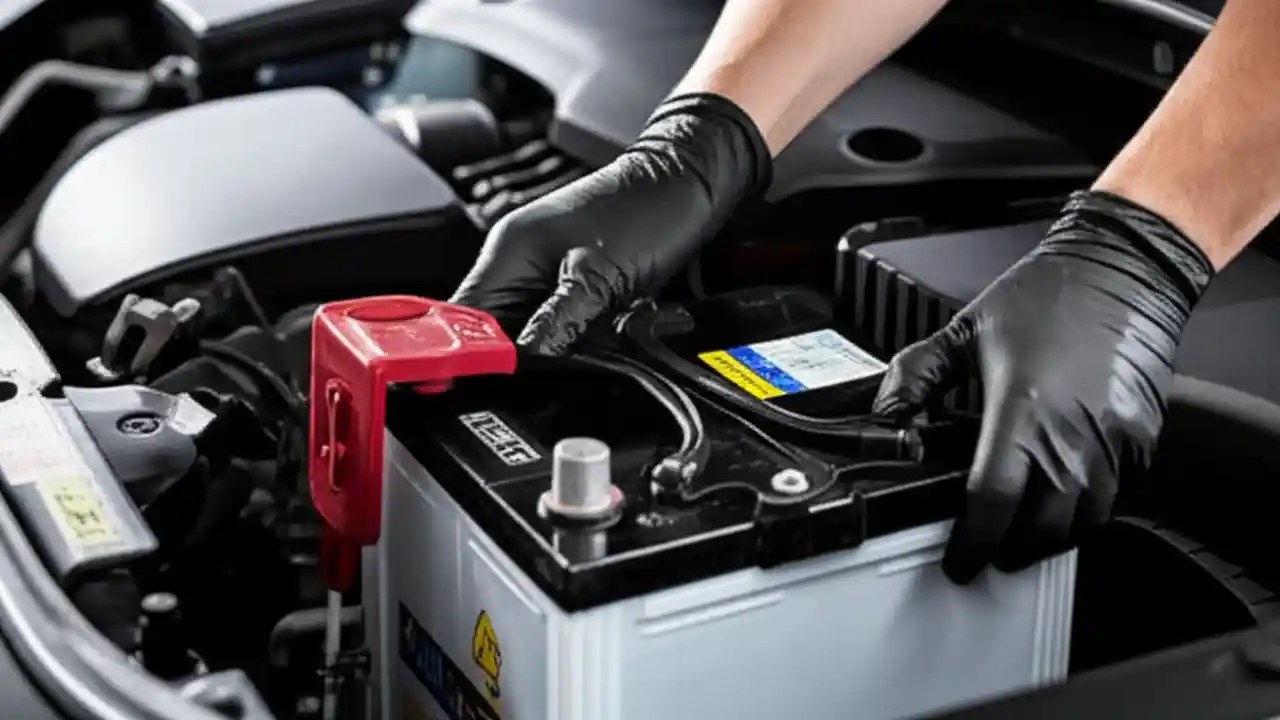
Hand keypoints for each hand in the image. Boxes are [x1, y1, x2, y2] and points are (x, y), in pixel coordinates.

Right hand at [450, 93, 770, 354]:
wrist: (687, 183)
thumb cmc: (644, 210)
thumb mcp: (597, 275)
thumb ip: (557, 320)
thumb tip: (525, 356)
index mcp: (509, 252)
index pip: (465, 315)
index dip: (473, 352)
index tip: (491, 379)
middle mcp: (520, 263)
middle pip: (501, 331)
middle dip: (532, 353)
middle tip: (570, 356)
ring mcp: (548, 273)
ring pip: (538, 333)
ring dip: (568, 344)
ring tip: (604, 329)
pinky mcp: (577, 284)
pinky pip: (568, 325)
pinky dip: (590, 334)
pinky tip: (617, 323)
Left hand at [873, 191, 1213, 582]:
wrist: (1123, 267)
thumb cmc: (1051, 294)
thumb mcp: (963, 330)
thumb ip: (914, 376)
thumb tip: (887, 416)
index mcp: (1020, 411)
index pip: (992, 503)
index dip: (972, 544)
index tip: (959, 560)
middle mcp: (1071, 436)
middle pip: (1042, 530)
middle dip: (1010, 551)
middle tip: (988, 552)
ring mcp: (1113, 442)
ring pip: (1084, 523)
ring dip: (1051, 539)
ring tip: (1024, 535)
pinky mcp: (1141, 439)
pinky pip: (1116, 497)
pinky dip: (1088, 511)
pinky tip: (1064, 501)